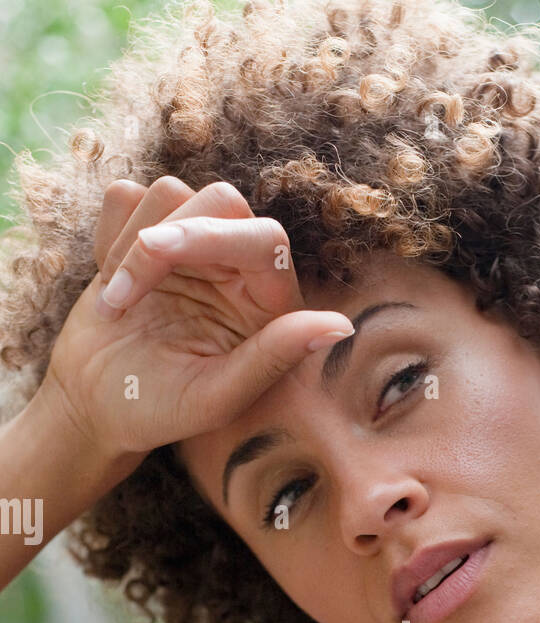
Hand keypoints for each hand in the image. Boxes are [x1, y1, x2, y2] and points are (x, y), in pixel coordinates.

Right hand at [41, 176, 353, 481]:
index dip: (208, 234)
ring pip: (169, 193)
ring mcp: (192, 246)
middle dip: (162, 238)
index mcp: (269, 304)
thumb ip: (274, 358)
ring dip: (127, 245)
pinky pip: (126, 198)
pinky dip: (106, 236)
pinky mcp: (146, 232)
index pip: (264, 239)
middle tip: (121, 296)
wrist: (95, 405)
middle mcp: (237, 267)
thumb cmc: (159, 410)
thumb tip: (341, 326)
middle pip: (220, 200)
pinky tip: (108, 286)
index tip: (151, 251)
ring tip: (116, 305)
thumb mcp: (215, 397)